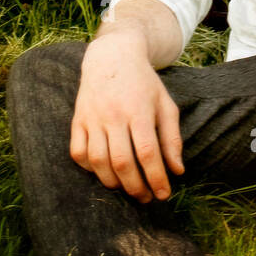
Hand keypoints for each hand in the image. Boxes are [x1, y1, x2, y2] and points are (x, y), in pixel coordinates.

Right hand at [71, 35, 184, 202]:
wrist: (112, 56)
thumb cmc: (144, 83)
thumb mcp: (165, 104)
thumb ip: (172, 138)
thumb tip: (177, 171)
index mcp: (139, 110)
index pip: (147, 153)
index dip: (156, 178)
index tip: (164, 194)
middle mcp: (114, 115)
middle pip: (122, 162)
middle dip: (135, 187)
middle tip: (146, 198)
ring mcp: (92, 117)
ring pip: (98, 161)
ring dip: (113, 182)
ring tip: (127, 189)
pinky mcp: (77, 120)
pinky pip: (78, 152)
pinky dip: (89, 169)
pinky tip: (104, 172)